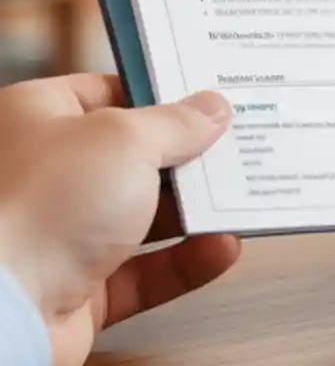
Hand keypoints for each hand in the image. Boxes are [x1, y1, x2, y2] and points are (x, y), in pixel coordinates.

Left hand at [0, 75, 238, 365]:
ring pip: (144, 216)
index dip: (160, 95)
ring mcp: (62, 234)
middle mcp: (47, 175)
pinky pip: (146, 271)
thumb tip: (211, 109)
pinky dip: (186, 261)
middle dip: (188, 157)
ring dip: (195, 212)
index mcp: (37, 119)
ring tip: (242, 197)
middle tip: (240, 146)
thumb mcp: (125, 139)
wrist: (2, 308)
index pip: (106, 94)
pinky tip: (222, 247)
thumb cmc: (40, 205)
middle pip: (134, 157)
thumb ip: (176, 123)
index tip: (210, 98)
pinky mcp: (81, 288)